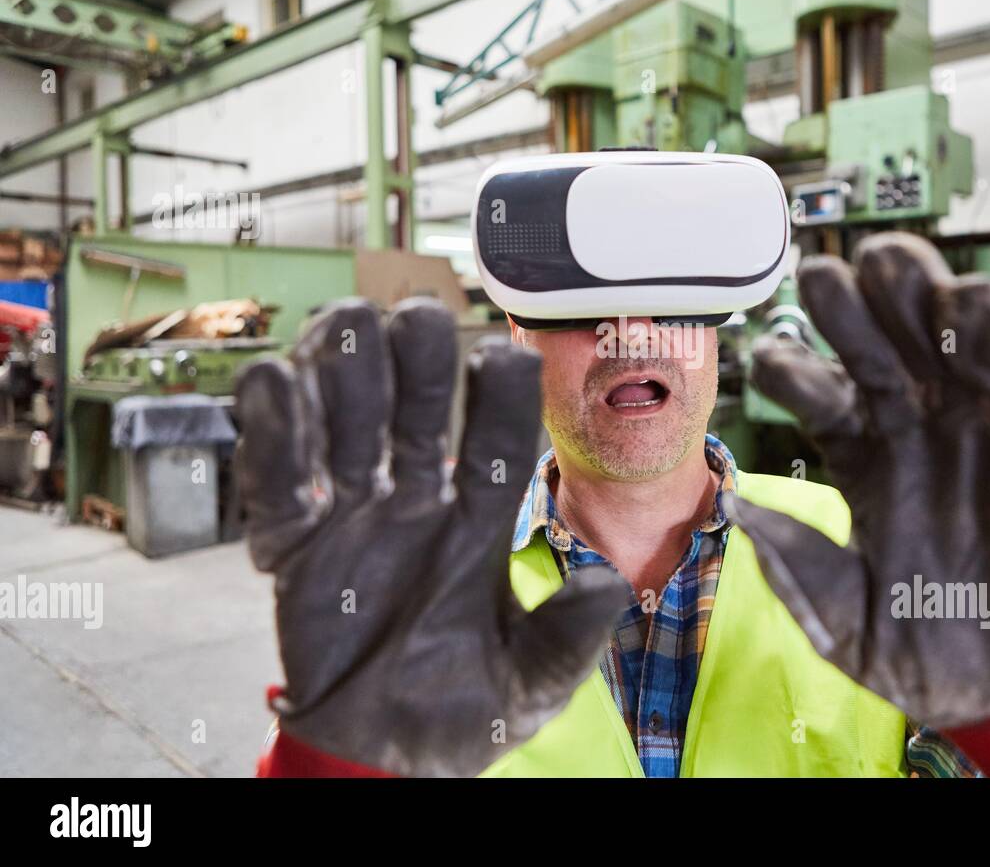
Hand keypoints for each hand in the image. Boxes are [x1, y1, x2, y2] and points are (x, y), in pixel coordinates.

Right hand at [235, 298, 624, 775]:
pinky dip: (272, 425)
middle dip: (415, 350)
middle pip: (416, 386)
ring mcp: (352, 505)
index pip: (499, 422)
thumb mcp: (528, 685)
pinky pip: (274, 464)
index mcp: (483, 515)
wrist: (376, 759)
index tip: (501, 360)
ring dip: (343, 370)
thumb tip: (609, 584)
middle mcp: (419, 491)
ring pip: (344, 400)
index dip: (502, 382)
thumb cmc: (462, 714)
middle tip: (411, 338)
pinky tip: (284, 412)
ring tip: (345, 369)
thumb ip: (567, 638)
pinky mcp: (291, 534)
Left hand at [725, 233, 989, 727]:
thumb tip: (736, 507)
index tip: (771, 368)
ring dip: (908, 280)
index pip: (807, 385)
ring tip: (889, 272)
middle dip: (840, 294)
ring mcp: (968, 417)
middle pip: (864, 331)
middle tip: (827, 280)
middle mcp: (907, 424)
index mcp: (857, 458)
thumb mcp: (847, 626)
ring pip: (931, 319)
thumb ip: (799, 569)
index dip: (783, 363)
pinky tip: (958, 308)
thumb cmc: (935, 657)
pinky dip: (983, 317)